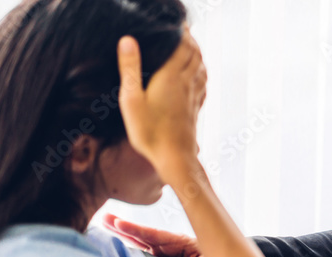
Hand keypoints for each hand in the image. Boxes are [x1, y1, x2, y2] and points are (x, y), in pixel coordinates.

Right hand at [103, 213, 206, 256]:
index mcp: (176, 241)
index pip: (151, 234)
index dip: (134, 229)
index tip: (117, 222)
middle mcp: (165, 244)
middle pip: (140, 235)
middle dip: (122, 227)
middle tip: (102, 217)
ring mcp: (161, 251)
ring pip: (137, 243)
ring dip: (121, 236)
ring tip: (101, 227)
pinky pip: (142, 255)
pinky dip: (128, 250)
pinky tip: (113, 248)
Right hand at [116, 28, 206, 180]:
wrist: (175, 158)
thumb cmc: (149, 132)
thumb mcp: (131, 99)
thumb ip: (130, 68)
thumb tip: (128, 39)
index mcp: (171, 77)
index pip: (182, 46)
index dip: (182, 32)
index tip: (178, 23)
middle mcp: (186, 83)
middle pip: (194, 54)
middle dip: (190, 39)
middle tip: (183, 30)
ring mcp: (193, 96)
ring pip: (201, 67)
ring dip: (198, 53)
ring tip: (192, 46)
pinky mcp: (195, 108)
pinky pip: (203, 83)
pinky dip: (201, 71)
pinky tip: (197, 75)